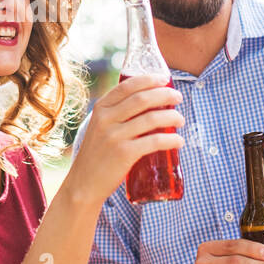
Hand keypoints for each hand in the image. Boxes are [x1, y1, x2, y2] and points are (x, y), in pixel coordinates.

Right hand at [68, 73, 184, 203]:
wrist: (83, 184)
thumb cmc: (96, 156)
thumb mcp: (98, 128)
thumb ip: (115, 114)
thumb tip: (145, 102)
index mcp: (100, 109)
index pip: (127, 86)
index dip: (149, 79)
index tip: (164, 79)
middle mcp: (105, 119)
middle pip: (142, 99)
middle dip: (165, 95)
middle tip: (178, 98)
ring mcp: (114, 136)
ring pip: (151, 119)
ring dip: (172, 117)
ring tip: (180, 120)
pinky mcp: (124, 154)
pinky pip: (154, 141)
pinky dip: (171, 139)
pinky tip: (179, 141)